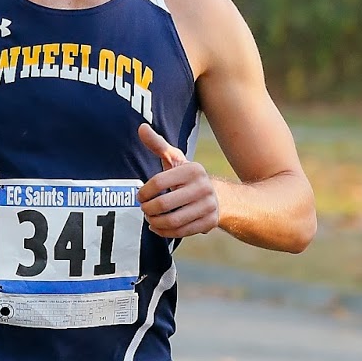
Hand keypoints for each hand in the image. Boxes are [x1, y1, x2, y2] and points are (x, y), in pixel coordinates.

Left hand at [137, 122, 219, 238]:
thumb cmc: (189, 178)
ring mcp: (208, 206)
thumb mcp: (176, 160)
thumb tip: (141, 127)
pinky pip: (181, 232)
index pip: (158, 182)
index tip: (140, 196)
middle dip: (147, 209)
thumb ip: (158, 145)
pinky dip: (164, 232)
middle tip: (144, 209)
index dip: (143, 192)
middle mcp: (203, 187)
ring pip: (171, 221)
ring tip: (150, 219)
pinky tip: (158, 227)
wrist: (221, 197)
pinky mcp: (210, 222)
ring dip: (154, 222)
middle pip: (163, 204)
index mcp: (193, 169)